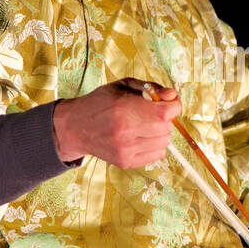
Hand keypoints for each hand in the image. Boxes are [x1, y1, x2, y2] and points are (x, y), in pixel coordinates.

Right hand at [52, 77, 181, 167]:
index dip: (174, 106)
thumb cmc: (100, 103)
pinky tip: (140, 138)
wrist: (75, 128)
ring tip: (144, 126)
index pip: (165, 112)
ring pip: (164, 143)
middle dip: (165, 118)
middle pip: (166, 128)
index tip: (169, 103)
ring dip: (160, 133)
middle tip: (152, 113)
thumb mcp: (123, 85)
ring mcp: (125, 150)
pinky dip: (154, 145)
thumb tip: (172, 96)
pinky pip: (157, 155)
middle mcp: (125, 131)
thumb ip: (151, 88)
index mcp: (124, 108)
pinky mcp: (125, 162)